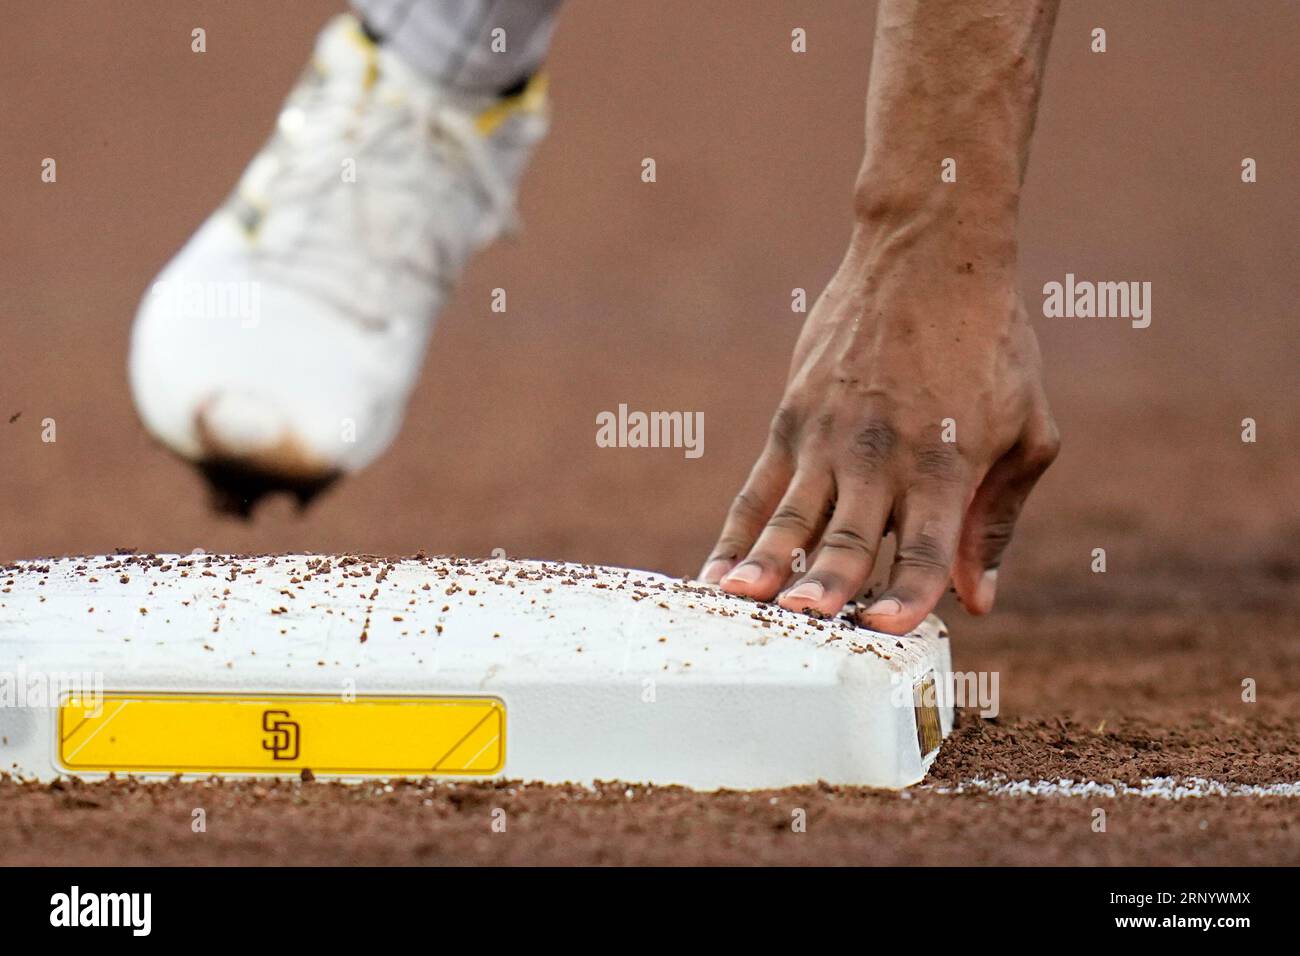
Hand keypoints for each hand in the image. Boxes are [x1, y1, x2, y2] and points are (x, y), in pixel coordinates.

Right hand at [698, 220, 1058, 633]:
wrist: (927, 257)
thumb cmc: (991, 346)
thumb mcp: (1027, 431)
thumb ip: (998, 519)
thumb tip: (977, 599)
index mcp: (946, 466)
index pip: (926, 545)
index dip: (909, 593)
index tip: (887, 629)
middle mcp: (882, 457)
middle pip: (851, 535)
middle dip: (828, 582)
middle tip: (804, 620)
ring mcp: (829, 439)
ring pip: (792, 515)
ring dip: (768, 561)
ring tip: (740, 603)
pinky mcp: (792, 421)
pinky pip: (757, 490)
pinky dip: (737, 536)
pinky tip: (715, 575)